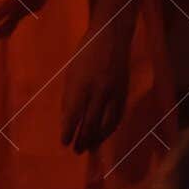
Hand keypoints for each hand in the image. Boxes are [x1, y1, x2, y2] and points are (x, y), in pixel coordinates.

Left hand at [61, 23, 131, 152]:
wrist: (111, 39)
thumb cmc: (85, 53)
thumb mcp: (71, 73)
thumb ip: (70, 96)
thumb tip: (68, 118)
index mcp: (81, 85)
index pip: (73, 114)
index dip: (69, 130)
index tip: (64, 142)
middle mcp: (98, 92)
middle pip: (90, 122)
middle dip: (82, 138)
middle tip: (76, 150)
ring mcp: (113, 94)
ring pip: (106, 123)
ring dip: (97, 138)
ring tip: (89, 147)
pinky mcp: (124, 94)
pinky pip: (117, 117)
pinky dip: (110, 128)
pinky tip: (104, 135)